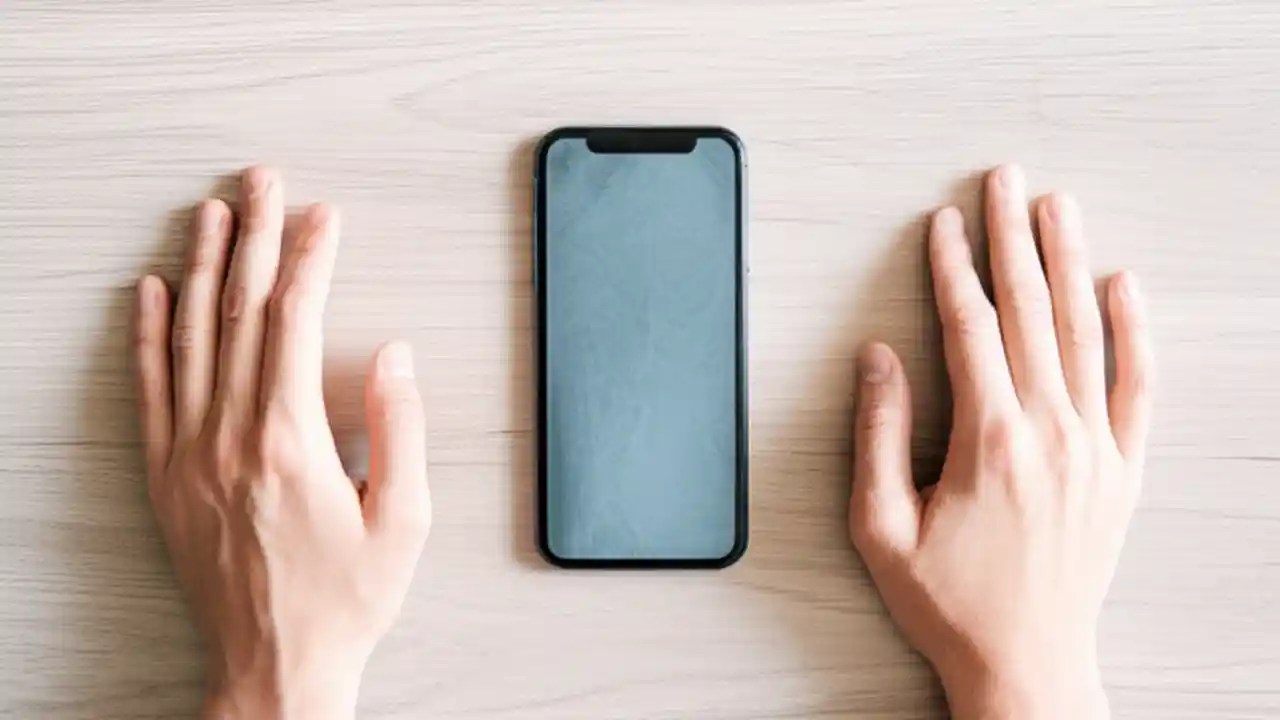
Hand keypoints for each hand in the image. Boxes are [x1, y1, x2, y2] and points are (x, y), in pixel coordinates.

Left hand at [133, 167, 430, 719]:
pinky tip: (150, 292)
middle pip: (241, 313)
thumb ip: (401, 428)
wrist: (277, 667)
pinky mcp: (167, 478)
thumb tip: (394, 354)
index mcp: (292, 441)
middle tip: (265, 184)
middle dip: (256, 239)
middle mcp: (232, 436)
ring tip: (212, 214)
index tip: (324, 218)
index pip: (296, 322)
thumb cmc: (345, 598)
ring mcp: (191, 455)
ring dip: (203, 269)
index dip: (311, 259)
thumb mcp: (405, 520)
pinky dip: (148, 335)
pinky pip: (150, 391)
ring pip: (191, 339)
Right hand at [849, 165, 1151, 718]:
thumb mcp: (881, 526)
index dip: (952, 268)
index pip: (969, 328)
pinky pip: (1137, 385)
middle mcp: (1051, 431)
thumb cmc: (949, 601)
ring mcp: (1095, 448)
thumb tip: (879, 359)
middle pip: (1030, 311)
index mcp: (990, 440)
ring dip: (1068, 263)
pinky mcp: (1122, 469)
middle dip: (1012, 239)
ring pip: (1083, 333)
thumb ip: (879, 435)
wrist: (1026, 662)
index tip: (943, 223)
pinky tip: (1125, 287)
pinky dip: (1134, 332)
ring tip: (1057, 208)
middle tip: (1004, 181)